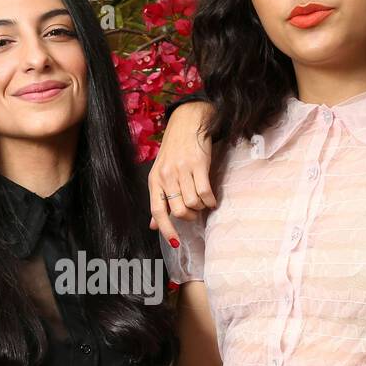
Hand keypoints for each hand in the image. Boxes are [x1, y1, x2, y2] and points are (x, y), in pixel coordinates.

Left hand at [149, 100, 215, 249]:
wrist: (188, 123)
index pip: (157, 210)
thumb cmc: (174, 151)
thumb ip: (159, 200)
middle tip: (195, 211)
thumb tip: (153, 226)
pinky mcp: (198, 164)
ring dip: (201, 207)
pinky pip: (205, 192)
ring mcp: (182, 170)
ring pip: (192, 203)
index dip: (166, 229)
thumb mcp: (161, 174)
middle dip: (189, 216)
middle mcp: (166, 175)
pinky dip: (210, 200)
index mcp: (155, 180)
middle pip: (178, 210)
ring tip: (203, 201)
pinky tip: (211, 198)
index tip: (175, 243)